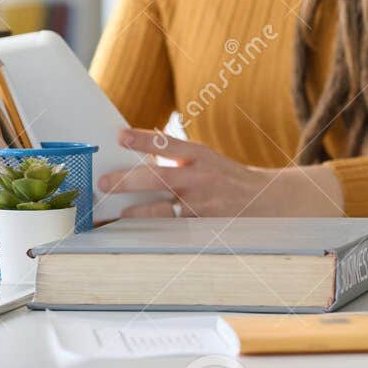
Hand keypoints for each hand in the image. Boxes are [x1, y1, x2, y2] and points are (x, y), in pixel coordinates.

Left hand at [96, 128, 343, 217]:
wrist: (263, 200)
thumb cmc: (225, 177)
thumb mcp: (205, 159)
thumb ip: (175, 158)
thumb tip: (135, 152)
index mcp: (201, 156)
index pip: (169, 144)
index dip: (144, 139)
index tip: (120, 135)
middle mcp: (201, 178)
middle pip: (159, 177)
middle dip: (128, 180)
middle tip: (104, 182)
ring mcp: (202, 204)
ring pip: (164, 209)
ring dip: (138, 211)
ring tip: (120, 213)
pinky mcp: (204, 226)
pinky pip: (173, 229)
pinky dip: (155, 229)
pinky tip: (138, 231)